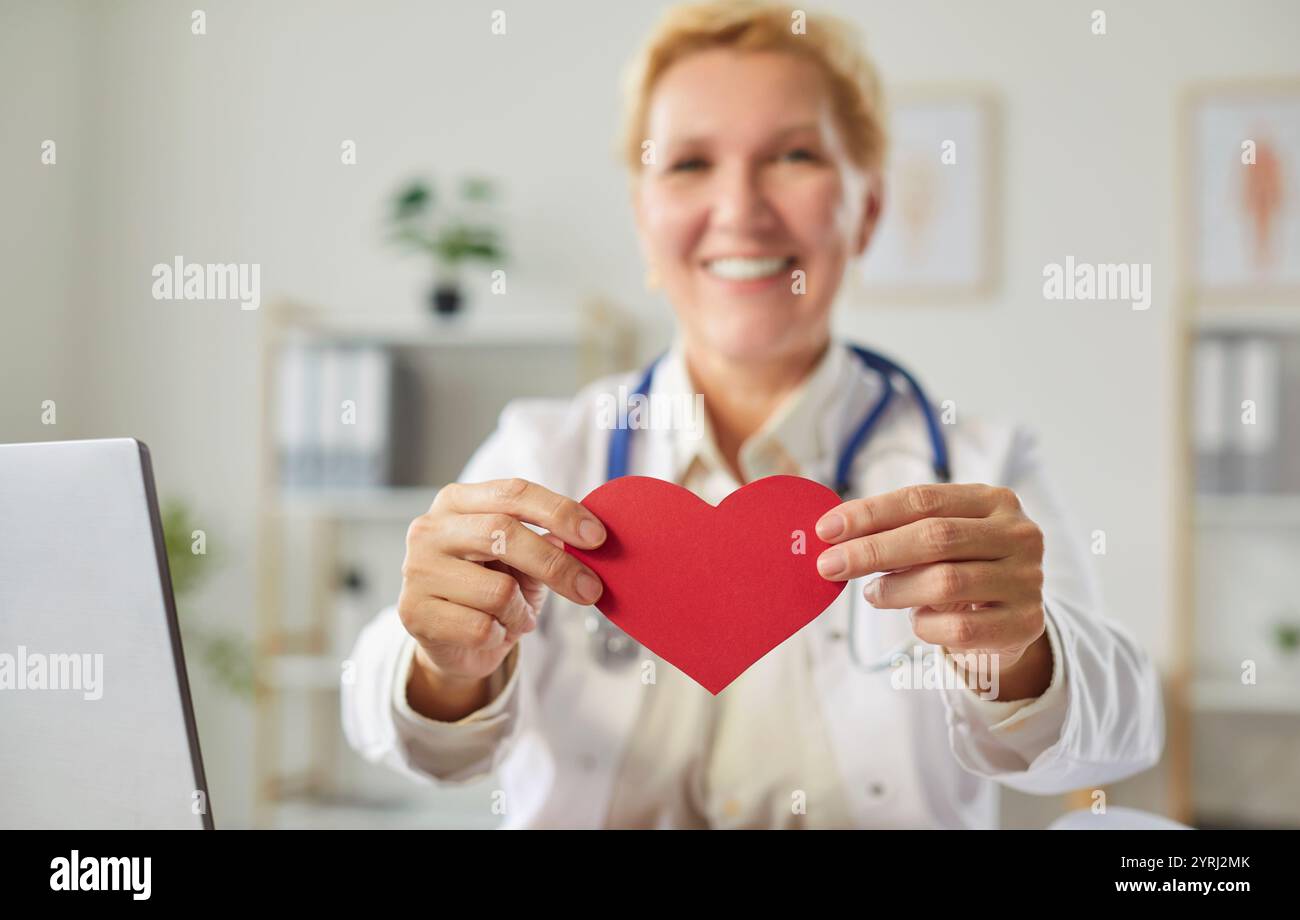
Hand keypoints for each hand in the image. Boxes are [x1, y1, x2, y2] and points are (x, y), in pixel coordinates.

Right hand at [399, 478, 606, 693]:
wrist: (452, 642)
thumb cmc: (490, 588)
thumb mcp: (522, 560)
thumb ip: (548, 541)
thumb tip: (588, 539)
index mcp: (457, 501)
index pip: (513, 493)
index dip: (559, 511)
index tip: (597, 536)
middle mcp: (429, 529)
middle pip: (503, 533)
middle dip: (556, 564)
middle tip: (591, 588)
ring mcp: (416, 570)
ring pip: (498, 590)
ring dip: (522, 612)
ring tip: (515, 617)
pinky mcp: (414, 612)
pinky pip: (482, 627)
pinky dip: (501, 635)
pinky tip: (492, 632)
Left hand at [814, 483, 1047, 691]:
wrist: (1010, 618)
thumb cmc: (963, 567)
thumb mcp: (940, 539)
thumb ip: (899, 531)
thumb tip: (834, 534)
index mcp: (995, 501)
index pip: (923, 499)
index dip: (871, 513)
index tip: (827, 529)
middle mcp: (1019, 534)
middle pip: (935, 537)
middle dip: (873, 551)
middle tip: (829, 565)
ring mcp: (1027, 580)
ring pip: (945, 582)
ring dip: (895, 590)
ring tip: (872, 594)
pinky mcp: (1026, 624)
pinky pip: (959, 629)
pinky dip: (925, 625)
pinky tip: (917, 620)